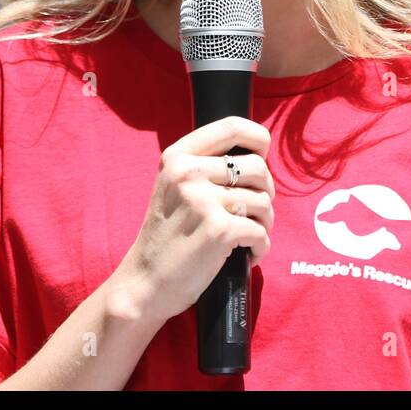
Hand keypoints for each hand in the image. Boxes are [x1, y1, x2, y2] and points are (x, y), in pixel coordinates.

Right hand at [113, 116, 274, 326]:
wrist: (144, 282)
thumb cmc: (166, 237)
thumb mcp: (173, 187)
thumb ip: (205, 166)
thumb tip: (258, 157)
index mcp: (177, 157)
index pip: (232, 126)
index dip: (259, 139)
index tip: (262, 158)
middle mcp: (188, 173)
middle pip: (257, 167)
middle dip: (266, 192)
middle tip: (255, 212)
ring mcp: (203, 200)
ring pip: (263, 201)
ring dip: (264, 223)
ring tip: (248, 237)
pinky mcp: (218, 230)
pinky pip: (261, 232)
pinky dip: (261, 247)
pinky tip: (248, 255)